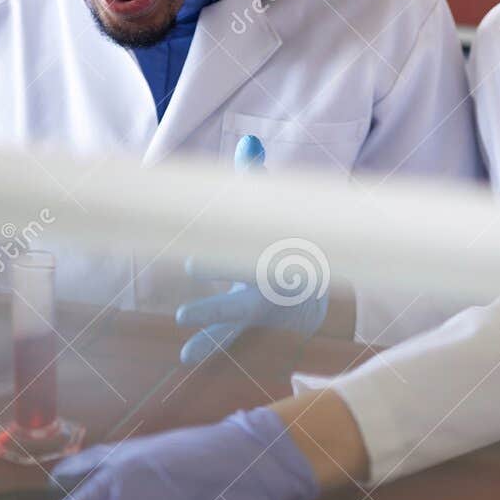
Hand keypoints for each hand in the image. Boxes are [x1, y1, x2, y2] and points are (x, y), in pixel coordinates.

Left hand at [174, 134, 329, 363]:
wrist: (315, 288)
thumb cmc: (287, 237)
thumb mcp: (277, 207)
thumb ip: (258, 177)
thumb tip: (247, 141)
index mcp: (278, 245)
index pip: (259, 236)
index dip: (243, 224)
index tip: (221, 218)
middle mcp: (272, 277)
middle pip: (249, 271)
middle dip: (226, 265)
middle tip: (197, 262)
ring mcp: (260, 303)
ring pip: (237, 311)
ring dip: (213, 316)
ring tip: (184, 317)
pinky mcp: (249, 321)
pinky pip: (229, 335)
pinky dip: (208, 344)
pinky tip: (184, 358)